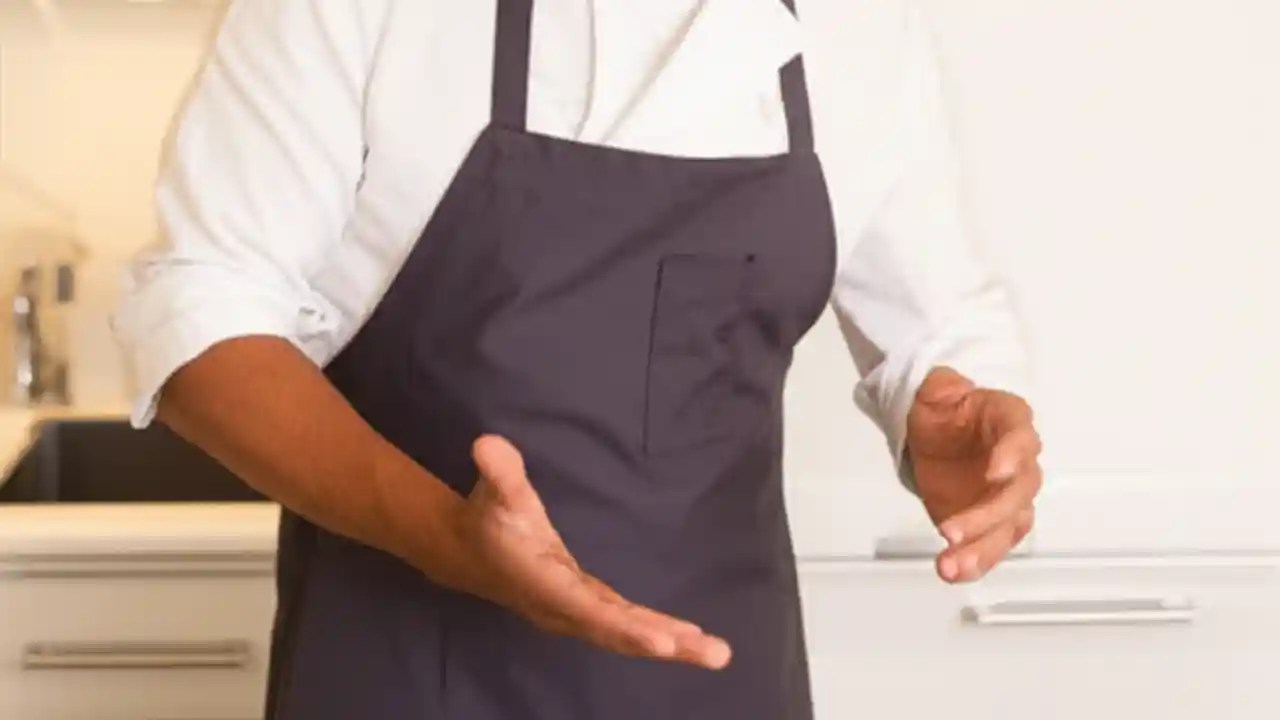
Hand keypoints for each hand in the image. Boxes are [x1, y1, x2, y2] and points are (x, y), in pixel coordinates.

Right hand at [447, 435, 731, 669]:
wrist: (471, 555)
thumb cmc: (489, 519)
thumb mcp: (495, 493)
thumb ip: (500, 472)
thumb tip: (487, 443)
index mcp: (546, 586)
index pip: (589, 610)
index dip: (625, 627)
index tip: (661, 641)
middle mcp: (565, 609)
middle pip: (620, 633)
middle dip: (665, 644)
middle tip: (714, 653)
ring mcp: (579, 613)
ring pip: (628, 635)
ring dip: (673, 645)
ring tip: (716, 653)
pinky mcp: (589, 609)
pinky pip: (628, 628)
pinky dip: (659, 635)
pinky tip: (690, 639)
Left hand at [907, 367, 1042, 583]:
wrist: (936, 433)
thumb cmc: (947, 409)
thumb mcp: (939, 388)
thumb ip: (942, 387)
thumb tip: (945, 387)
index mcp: (1010, 422)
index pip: (1021, 437)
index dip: (1012, 454)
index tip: (995, 472)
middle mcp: (1019, 463)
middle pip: (1017, 493)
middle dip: (987, 515)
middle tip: (950, 530)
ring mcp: (1006, 497)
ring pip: (1008, 528)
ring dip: (981, 550)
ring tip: (951, 565)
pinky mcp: (989, 522)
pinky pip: (990, 546)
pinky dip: (973, 562)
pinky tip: (952, 572)